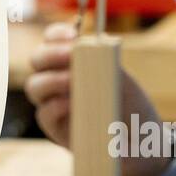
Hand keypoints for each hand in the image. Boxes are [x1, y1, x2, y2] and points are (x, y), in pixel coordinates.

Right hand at [25, 21, 174, 175]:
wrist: (141, 141)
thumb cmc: (130, 105)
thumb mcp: (122, 78)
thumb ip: (105, 62)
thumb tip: (90, 47)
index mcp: (70, 61)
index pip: (52, 39)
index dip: (57, 34)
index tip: (72, 35)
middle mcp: (56, 79)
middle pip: (37, 59)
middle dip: (50, 54)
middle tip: (69, 55)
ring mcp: (53, 103)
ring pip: (34, 86)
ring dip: (51, 79)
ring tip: (71, 80)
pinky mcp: (54, 128)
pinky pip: (44, 114)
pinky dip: (55, 106)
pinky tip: (71, 103)